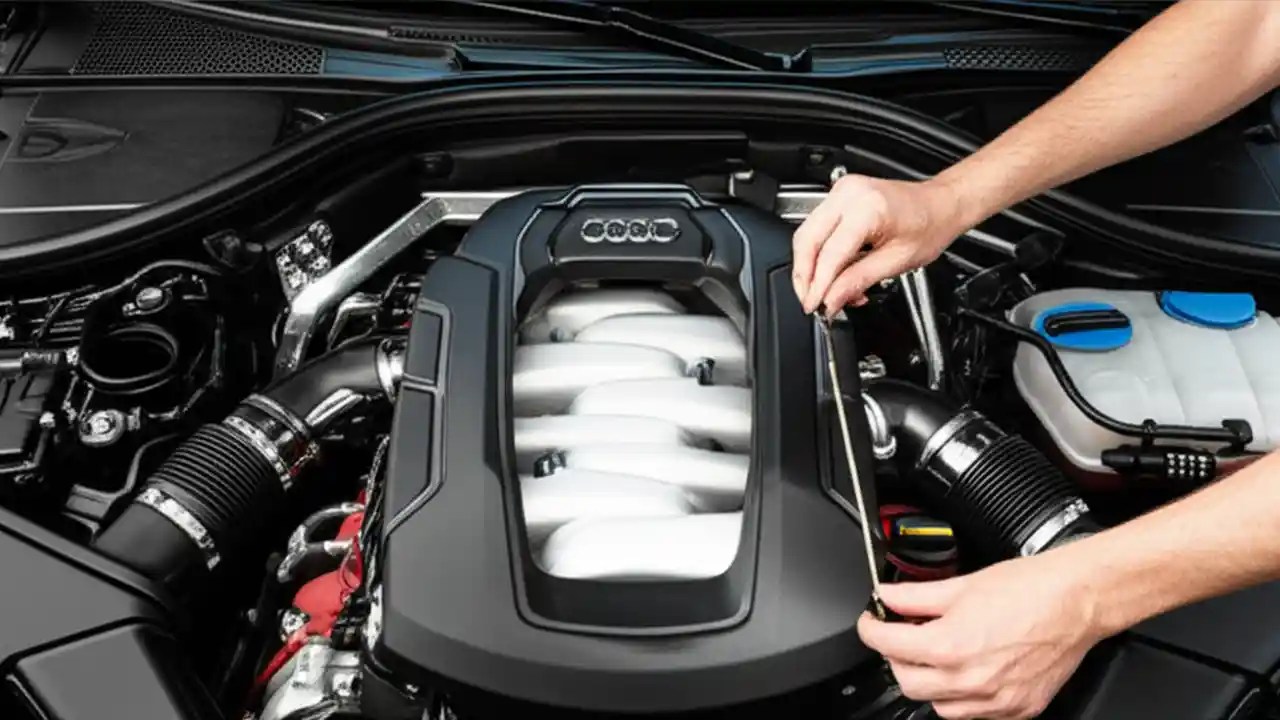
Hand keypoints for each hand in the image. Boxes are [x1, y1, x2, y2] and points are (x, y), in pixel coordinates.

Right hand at [791, 174, 964, 315]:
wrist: (940, 204)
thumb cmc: (929, 225)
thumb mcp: (897, 261)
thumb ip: (858, 280)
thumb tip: (831, 299)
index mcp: (868, 208)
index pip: (830, 254)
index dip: (819, 285)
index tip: (815, 305)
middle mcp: (849, 194)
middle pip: (807, 240)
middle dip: (804, 277)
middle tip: (811, 301)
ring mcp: (842, 191)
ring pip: (807, 234)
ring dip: (810, 267)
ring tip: (825, 290)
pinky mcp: (839, 196)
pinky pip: (817, 227)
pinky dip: (819, 253)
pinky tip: (833, 272)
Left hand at [857, 556, 1103, 718]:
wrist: (1077, 600)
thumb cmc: (1030, 589)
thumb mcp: (962, 584)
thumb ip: (916, 596)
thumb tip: (888, 597)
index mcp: (951, 645)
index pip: (889, 646)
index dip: (871, 630)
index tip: (871, 622)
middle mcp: (971, 680)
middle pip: (908, 682)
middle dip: (896, 658)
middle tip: (900, 636)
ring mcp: (996, 700)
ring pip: (939, 706)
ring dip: (928, 681)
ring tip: (935, 653)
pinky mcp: (1018, 709)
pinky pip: (974, 713)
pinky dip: (961, 697)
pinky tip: (967, 671)